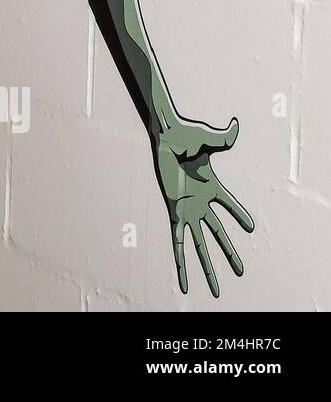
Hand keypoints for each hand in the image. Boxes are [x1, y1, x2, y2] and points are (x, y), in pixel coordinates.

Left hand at [153, 116, 254, 296]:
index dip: (239, 215)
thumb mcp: (209, 138)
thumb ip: (225, 136)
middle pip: (217, 236)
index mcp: (211, 187)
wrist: (164, 135)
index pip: (229, 206)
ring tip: (214, 289)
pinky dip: (180, 259)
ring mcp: (187, 209)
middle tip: (240, 273)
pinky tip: (182, 279)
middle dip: (228, 256)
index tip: (251, 227)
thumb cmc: (185, 135)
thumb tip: (235, 125)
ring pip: (199, 245)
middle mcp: (200, 202)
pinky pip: (178, 240)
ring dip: (206, 267)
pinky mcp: (174, 211)